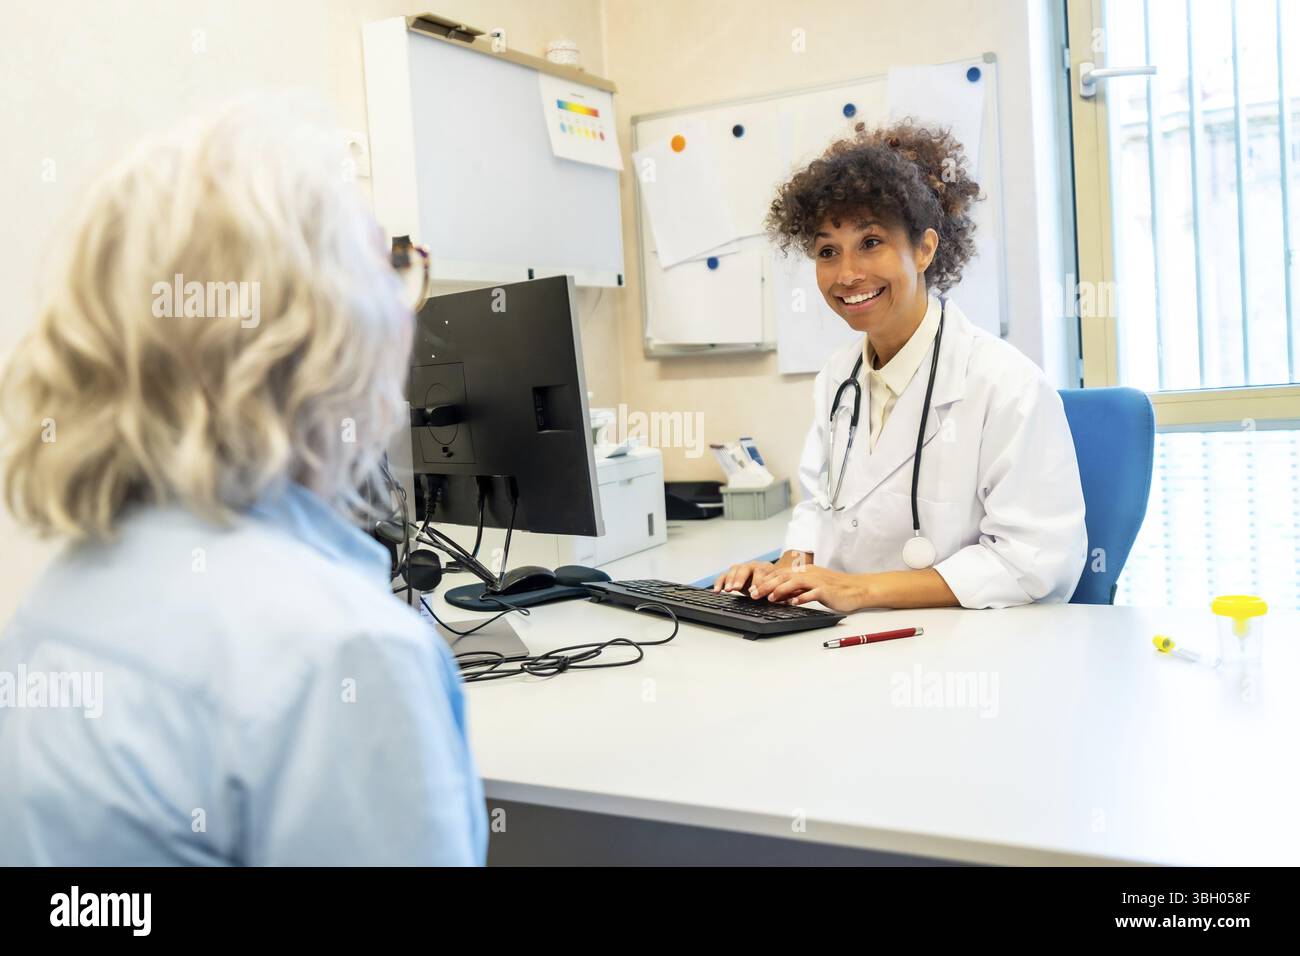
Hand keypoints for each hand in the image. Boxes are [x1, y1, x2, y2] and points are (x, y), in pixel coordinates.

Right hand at [712, 560, 779, 593]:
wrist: (770, 579)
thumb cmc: (776, 585)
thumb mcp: (781, 588)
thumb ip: (783, 594)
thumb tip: (787, 601)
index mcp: (766, 567)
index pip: (761, 572)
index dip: (757, 582)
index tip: (753, 592)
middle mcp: (753, 566)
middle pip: (745, 569)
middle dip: (740, 579)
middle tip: (737, 588)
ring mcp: (741, 569)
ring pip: (734, 571)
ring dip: (730, 580)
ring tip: (728, 590)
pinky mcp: (732, 575)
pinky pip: (723, 576)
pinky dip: (719, 582)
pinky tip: (716, 590)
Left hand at [749, 564, 867, 612]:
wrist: (856, 589)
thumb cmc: (834, 589)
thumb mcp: (811, 586)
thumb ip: (796, 590)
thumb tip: (777, 597)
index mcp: (804, 572)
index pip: (780, 574)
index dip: (765, 581)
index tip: (752, 590)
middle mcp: (809, 574)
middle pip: (783, 577)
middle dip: (766, 585)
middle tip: (753, 595)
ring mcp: (818, 581)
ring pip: (795, 582)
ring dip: (780, 590)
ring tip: (769, 598)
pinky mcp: (826, 590)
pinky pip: (812, 593)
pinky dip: (802, 597)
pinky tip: (793, 602)